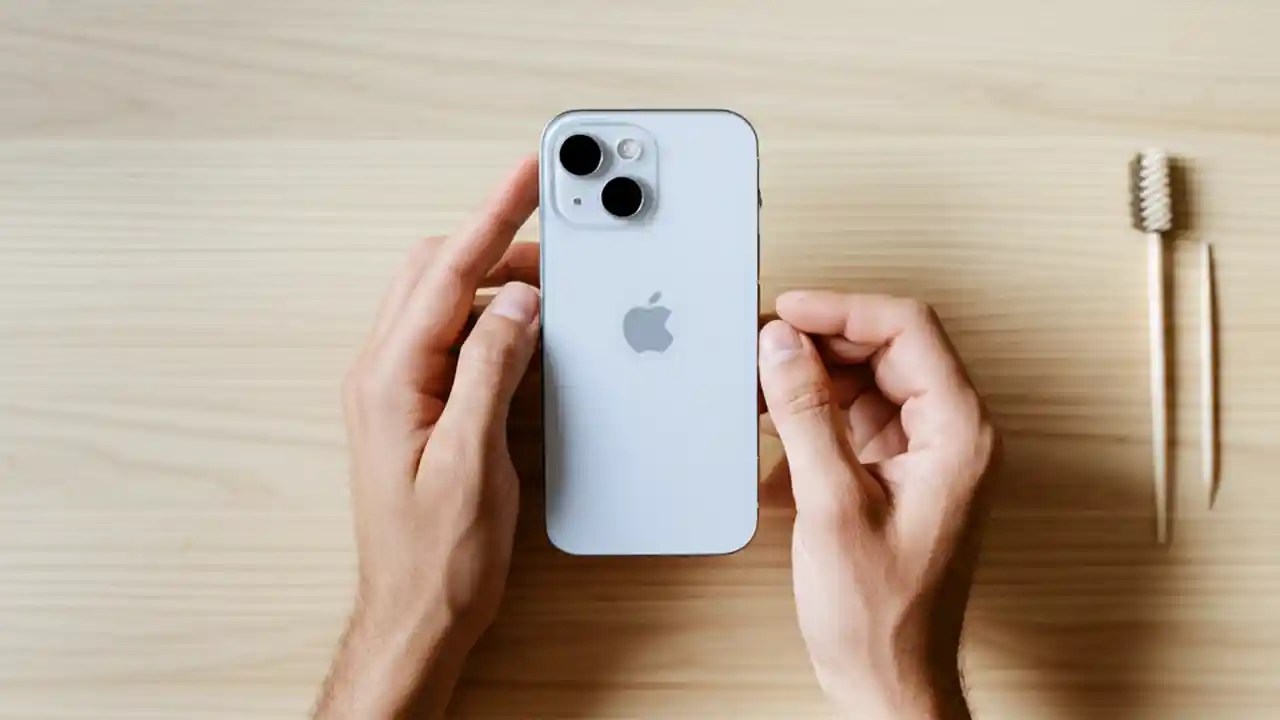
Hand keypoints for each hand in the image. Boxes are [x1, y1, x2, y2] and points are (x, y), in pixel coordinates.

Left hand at [315, 157, 541, 719]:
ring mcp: (394, 388)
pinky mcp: (413, 406)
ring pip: (442, 301)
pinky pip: (449, 336)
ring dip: (494, 282)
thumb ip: (491, 369)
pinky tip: (524, 332)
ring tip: (552, 285)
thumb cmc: (438, 556)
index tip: (527, 176)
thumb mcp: (473, 459)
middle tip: (557, 238)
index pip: (447, 273)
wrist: (414, 615)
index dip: (492, 217)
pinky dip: (489, 319)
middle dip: (496, 244)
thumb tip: (519, 304)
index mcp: (390, 378)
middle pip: (437, 272)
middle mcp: (382, 373)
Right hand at [757, 292, 996, 719]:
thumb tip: (782, 347)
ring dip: (809, 384)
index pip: (907, 328)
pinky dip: (812, 423)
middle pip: (884, 350)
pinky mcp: (895, 474)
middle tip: (761, 348)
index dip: (842, 308)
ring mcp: (923, 454)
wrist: (887, 678)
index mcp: (957, 433)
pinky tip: (777, 447)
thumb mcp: (832, 503)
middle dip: (818, 344)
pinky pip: (853, 421)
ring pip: (864, 383)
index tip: (789, 309)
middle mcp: (950, 435)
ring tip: (759, 393)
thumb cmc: (881, 614)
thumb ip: (806, 415)